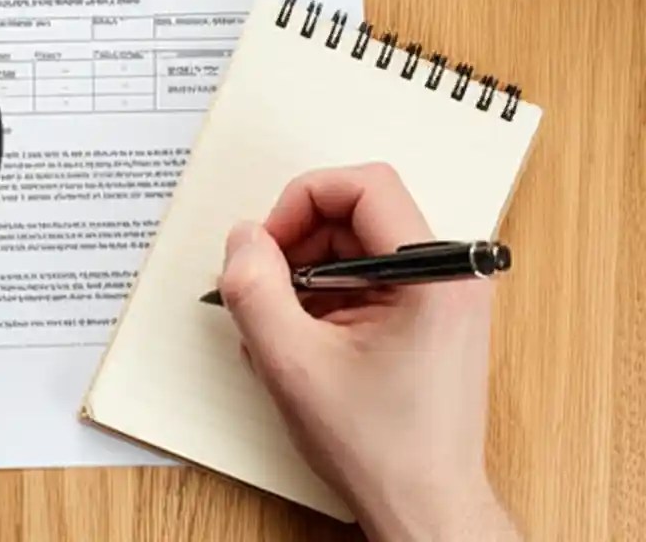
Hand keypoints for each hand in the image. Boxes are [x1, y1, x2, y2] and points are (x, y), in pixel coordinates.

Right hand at [217, 164, 518, 540]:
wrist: (424, 505)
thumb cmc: (379, 447)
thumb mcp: (292, 363)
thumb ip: (255, 290)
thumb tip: (242, 239)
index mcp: (434, 274)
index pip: (364, 186)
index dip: (302, 201)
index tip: (266, 244)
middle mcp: (450, 274)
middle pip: (357, 214)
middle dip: (298, 242)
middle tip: (263, 288)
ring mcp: (443, 296)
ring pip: (357, 247)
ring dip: (306, 274)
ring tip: (280, 326)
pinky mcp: (429, 316)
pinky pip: (367, 279)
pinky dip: (325, 298)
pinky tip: (303, 341)